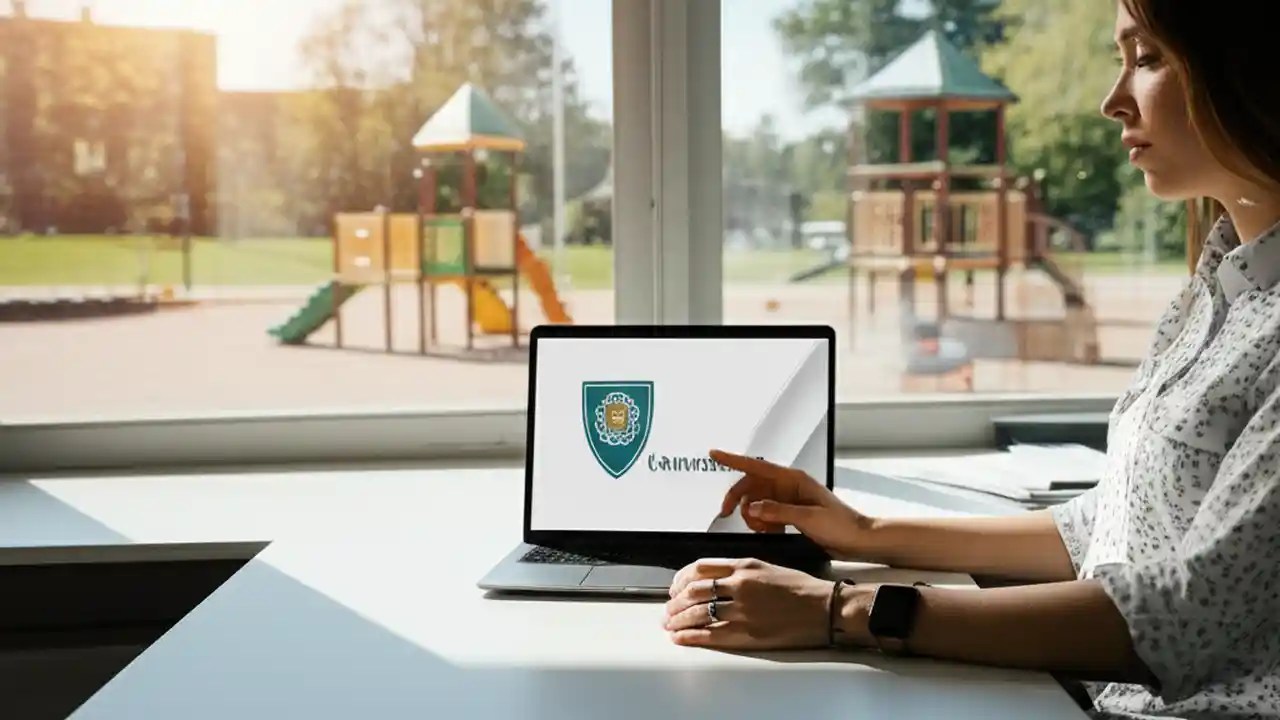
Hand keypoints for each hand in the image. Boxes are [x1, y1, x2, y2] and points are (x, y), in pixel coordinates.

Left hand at [664, 558, 835, 648]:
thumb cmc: (800, 588)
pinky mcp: (747, 632)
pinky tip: (681, 638)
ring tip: (670, 624)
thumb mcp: (766, 567)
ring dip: (678, 620)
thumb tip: (714, 579)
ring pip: (697, 613)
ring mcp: (742, 609)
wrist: (823, 608)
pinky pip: (710, 634)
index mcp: (744, 565)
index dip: (680, 578)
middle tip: (668, 609)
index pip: (700, 567)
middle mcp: (739, 584)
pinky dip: (690, 636)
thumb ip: (739, 571)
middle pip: (693, 591)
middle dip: (675, 602)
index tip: (674, 587)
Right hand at [712, 449, 872, 559]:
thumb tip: (750, 508)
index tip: (714, 453)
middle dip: (737, 499)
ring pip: (755, 503)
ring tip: (766, 529)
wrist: (858, 540)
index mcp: (793, 479)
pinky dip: (763, 524)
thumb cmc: (841, 525)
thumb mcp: (808, 518)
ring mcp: (787, 499)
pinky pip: (764, 514)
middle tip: (725, 514)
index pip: (756, 466)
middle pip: (750, 486)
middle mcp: (787, 486)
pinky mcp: (789, 513)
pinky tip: (774, 532)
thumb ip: (777, 511)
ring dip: (753, 517)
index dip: (733, 460)